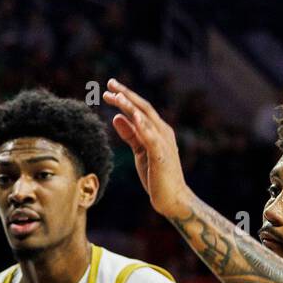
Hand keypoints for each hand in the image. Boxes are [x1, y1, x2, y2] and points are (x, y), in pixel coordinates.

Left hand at [102, 79, 192, 220]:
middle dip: (126, 94)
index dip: (125, 97)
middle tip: (110, 83)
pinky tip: (134, 116)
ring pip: (146, 119)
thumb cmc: (157, 176)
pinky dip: (143, 125)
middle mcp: (163, 132)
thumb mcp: (139, 151)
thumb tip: (116, 117)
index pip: (140, 109)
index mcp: (158, 130)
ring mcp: (163, 143)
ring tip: (116, 96)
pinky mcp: (161, 155)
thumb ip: (130, 134)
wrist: (173, 199)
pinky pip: (151, 137)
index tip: (109, 89)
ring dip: (131, 106)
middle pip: (143, 107)